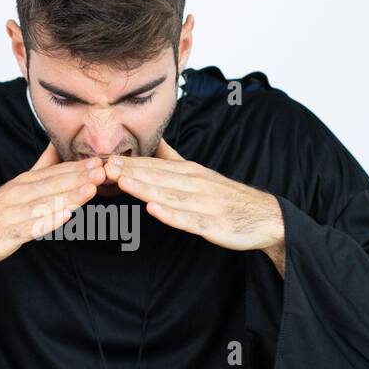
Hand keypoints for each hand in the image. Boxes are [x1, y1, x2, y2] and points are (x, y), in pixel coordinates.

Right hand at [0, 143, 105, 277]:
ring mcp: (13, 213)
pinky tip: (64, 217)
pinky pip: (30, 226)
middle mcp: (19, 194)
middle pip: (53, 184)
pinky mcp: (7, 233)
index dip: (79, 167)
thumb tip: (56, 144)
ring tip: (90, 190)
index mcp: (25, 182)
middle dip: (80, 177)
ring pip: (45, 204)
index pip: (56, 172)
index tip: (103, 161)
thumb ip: (41, 167)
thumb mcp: (18, 185)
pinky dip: (47, 221)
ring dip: (68, 196)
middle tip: (103, 170)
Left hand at [105, 139, 286, 275]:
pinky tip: (154, 210)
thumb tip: (154, 144)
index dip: (129, 163)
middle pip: (158, 177)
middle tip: (104, 166)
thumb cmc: (226, 197)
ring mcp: (204, 204)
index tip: (104, 158)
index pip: (154, 166)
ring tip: (122, 182)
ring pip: (169, 195)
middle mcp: (195, 184)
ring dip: (145, 188)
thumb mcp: (199, 173)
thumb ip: (174, 160)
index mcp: (189, 172)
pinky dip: (171, 215)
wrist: (264, 216)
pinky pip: (189, 220)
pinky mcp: (212, 224)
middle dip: (130, 171)